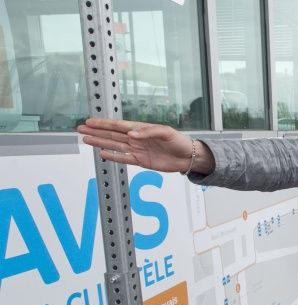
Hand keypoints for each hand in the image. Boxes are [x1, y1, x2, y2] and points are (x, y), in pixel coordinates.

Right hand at [76, 118, 214, 173]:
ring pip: (114, 145)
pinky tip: (102, 153)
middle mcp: (136, 138)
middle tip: (80, 129)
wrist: (188, 157)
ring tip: (86, 139)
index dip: (104, 124)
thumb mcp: (166, 133)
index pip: (118, 126)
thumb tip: (132, 134)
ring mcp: (137, 150)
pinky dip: (113, 156)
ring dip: (100, 142)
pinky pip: (124, 158)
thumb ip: (149, 132)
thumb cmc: (179, 141)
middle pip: (112, 135)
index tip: (90, 121)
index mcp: (141, 129)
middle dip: (96, 131)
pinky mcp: (141, 161)